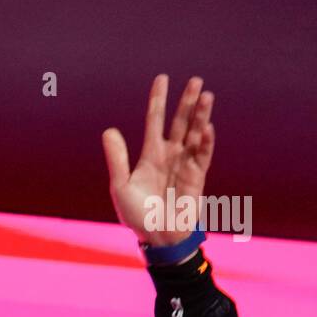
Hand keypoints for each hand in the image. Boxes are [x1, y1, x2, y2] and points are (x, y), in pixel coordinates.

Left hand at [102, 74, 214, 245]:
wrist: (158, 238)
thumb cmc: (138, 215)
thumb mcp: (121, 186)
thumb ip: (117, 159)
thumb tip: (109, 130)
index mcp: (150, 155)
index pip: (155, 120)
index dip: (158, 100)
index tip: (162, 78)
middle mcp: (170, 155)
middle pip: (180, 122)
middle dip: (187, 102)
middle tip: (196, 80)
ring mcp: (185, 164)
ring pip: (195, 134)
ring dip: (200, 115)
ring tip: (206, 95)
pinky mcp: (198, 177)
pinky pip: (203, 155)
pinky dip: (206, 141)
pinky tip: (207, 127)